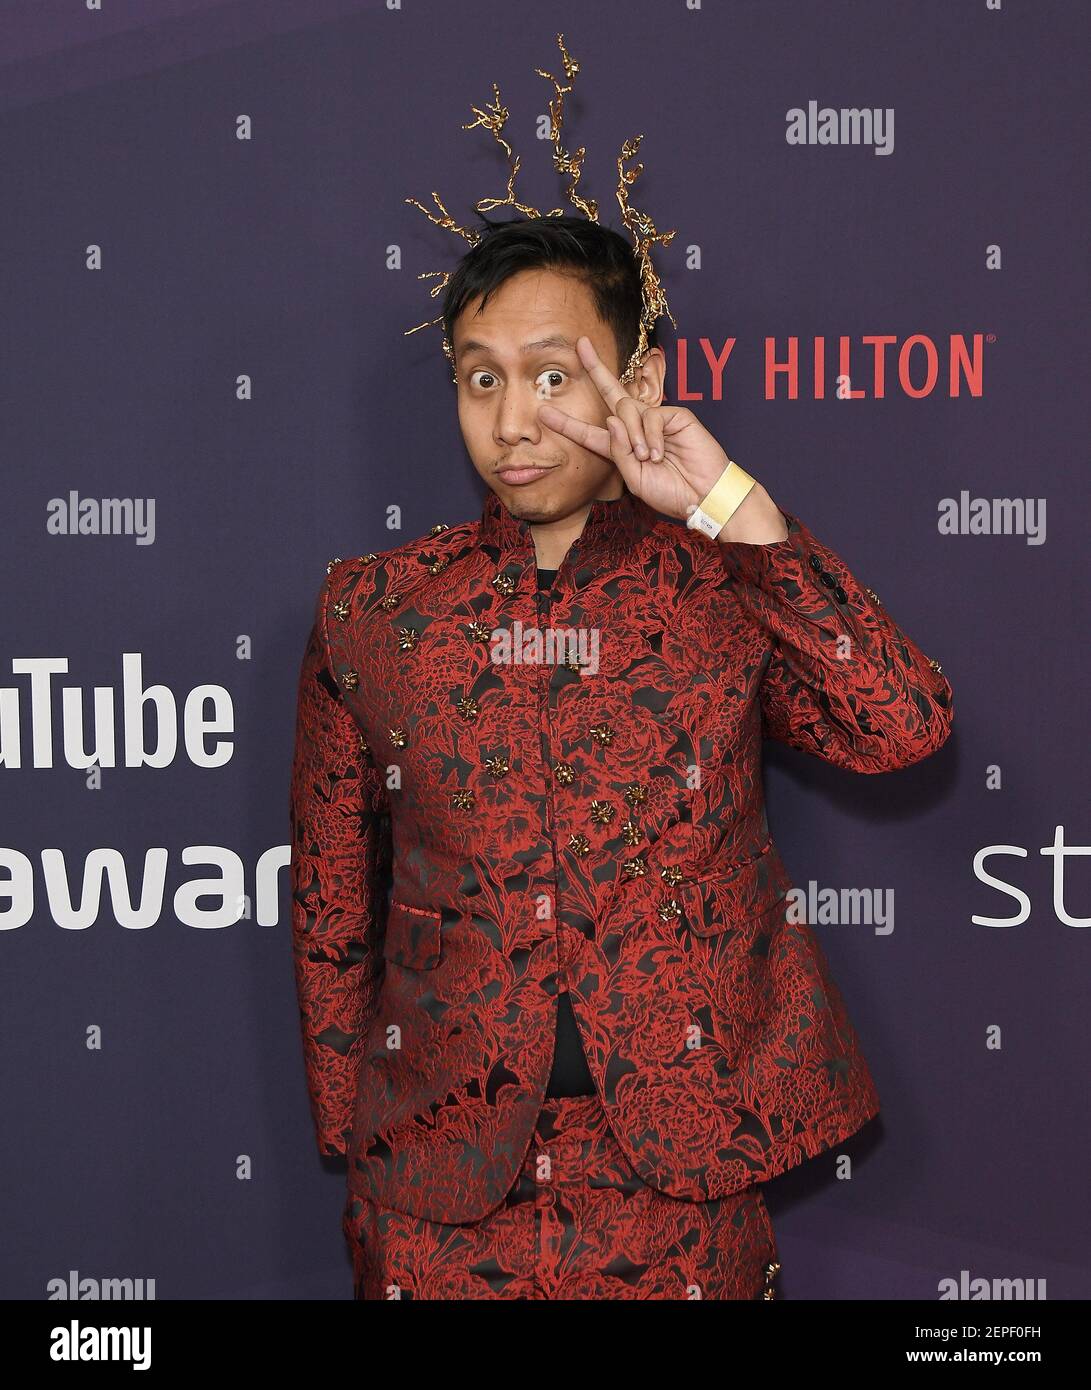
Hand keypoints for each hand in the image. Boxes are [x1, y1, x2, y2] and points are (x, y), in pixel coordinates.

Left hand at [536, 336, 763, 531]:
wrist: (702, 496)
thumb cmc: (670, 492)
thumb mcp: (634, 479)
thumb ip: (618, 451)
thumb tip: (611, 418)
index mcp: (622, 448)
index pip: (590, 432)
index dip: (567, 423)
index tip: (543, 413)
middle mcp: (636, 428)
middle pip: (611, 394)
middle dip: (595, 368)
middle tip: (580, 345)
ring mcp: (655, 419)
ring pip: (628, 410)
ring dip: (633, 436)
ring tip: (646, 458)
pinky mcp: (675, 414)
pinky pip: (651, 416)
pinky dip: (651, 437)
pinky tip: (658, 453)